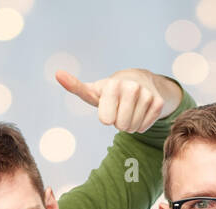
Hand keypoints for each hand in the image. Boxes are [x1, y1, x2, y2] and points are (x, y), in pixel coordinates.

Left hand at [55, 68, 170, 132]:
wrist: (137, 81)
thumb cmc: (110, 91)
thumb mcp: (93, 91)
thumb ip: (75, 86)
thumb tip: (57, 73)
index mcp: (113, 85)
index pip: (106, 120)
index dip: (106, 117)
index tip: (108, 107)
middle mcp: (131, 87)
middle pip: (121, 126)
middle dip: (118, 122)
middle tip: (119, 110)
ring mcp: (147, 94)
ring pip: (133, 128)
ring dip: (129, 124)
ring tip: (129, 110)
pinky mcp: (158, 102)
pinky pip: (144, 127)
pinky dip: (140, 125)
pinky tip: (140, 112)